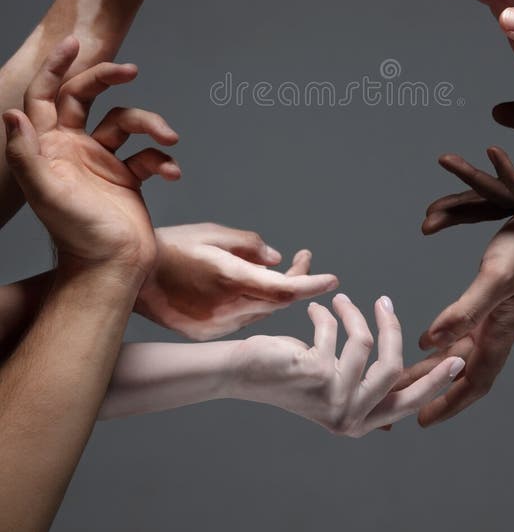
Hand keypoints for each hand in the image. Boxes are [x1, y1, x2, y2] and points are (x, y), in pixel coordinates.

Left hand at [3, 37, 179, 271]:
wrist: (112, 269)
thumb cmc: (76, 235)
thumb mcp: (45, 193)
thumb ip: (26, 153)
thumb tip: (13, 113)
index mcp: (49, 148)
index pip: (45, 97)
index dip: (56, 68)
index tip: (75, 44)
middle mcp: (74, 149)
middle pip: (87, 98)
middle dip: (107, 79)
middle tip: (129, 70)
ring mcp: (103, 161)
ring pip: (126, 122)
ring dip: (150, 124)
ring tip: (168, 139)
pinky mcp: (129, 176)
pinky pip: (148, 154)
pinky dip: (162, 160)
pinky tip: (170, 173)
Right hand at [135, 224, 338, 339]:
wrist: (128, 276)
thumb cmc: (171, 246)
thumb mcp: (213, 233)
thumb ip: (251, 245)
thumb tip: (279, 259)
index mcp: (230, 278)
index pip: (284, 288)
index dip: (311, 284)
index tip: (332, 278)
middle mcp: (226, 307)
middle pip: (277, 300)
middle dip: (296, 281)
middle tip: (304, 258)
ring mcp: (216, 325)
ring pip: (261, 310)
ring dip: (275, 291)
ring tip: (280, 266)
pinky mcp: (206, 333)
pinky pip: (242, 318)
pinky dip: (253, 302)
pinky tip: (249, 285)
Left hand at [228, 293, 463, 436]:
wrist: (245, 373)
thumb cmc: (289, 375)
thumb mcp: (335, 383)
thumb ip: (364, 380)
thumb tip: (400, 370)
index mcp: (359, 423)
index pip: (407, 402)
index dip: (435, 381)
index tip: (456, 360)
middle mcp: (350, 419)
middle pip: (395, 370)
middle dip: (395, 332)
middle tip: (388, 303)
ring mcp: (335, 399)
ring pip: (365, 344)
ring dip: (353, 314)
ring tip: (339, 300)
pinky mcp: (319, 376)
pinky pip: (338, 333)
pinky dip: (328, 316)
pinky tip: (316, 311)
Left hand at [398, 208, 513, 425]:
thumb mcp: (498, 278)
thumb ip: (465, 310)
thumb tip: (432, 341)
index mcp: (501, 332)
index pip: (474, 381)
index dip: (449, 402)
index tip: (423, 420)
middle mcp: (499, 330)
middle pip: (462, 371)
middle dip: (433, 389)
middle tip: (402, 400)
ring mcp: (498, 317)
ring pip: (462, 351)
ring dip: (435, 365)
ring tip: (406, 374)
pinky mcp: (496, 300)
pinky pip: (467, 331)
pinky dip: (446, 340)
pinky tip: (433, 340)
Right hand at [437, 96, 513, 212]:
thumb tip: (494, 113)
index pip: (491, 191)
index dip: (462, 196)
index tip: (434, 204)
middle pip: (490, 206)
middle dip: (457, 212)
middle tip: (426, 221)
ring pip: (502, 197)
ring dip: (471, 183)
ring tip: (445, 160)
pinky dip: (507, 173)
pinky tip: (492, 151)